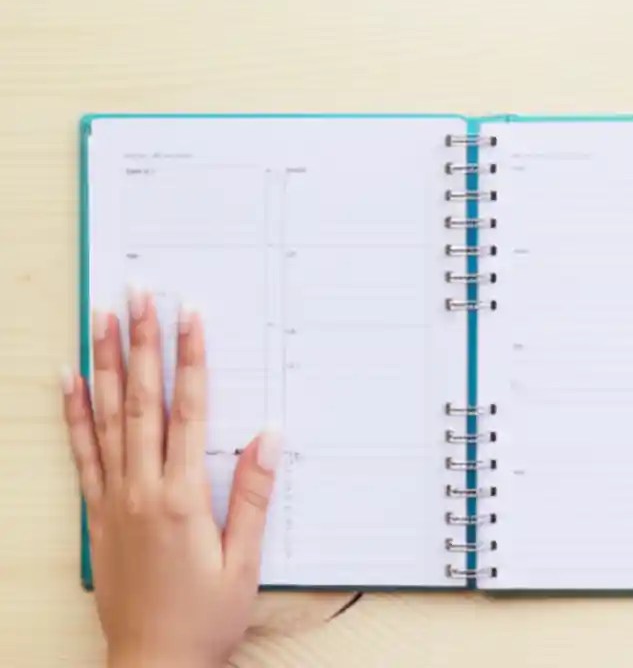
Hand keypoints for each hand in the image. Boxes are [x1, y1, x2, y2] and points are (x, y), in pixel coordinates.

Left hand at [61, 290, 279, 667]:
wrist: (154, 663)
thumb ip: (252, 496)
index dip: (189, 362)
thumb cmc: (205, 618)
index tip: (189, 318)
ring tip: (102, 321)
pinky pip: (81, 454)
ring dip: (106, 365)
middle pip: (142, 403)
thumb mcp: (243, 562)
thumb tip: (267, 438)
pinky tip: (70, 381)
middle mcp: (141, 491)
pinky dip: (73, 414)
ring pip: (107, 419)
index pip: (187, 414)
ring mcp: (113, 501)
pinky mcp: (98, 515)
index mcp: (182, 499)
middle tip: (138, 297)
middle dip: (143, 344)